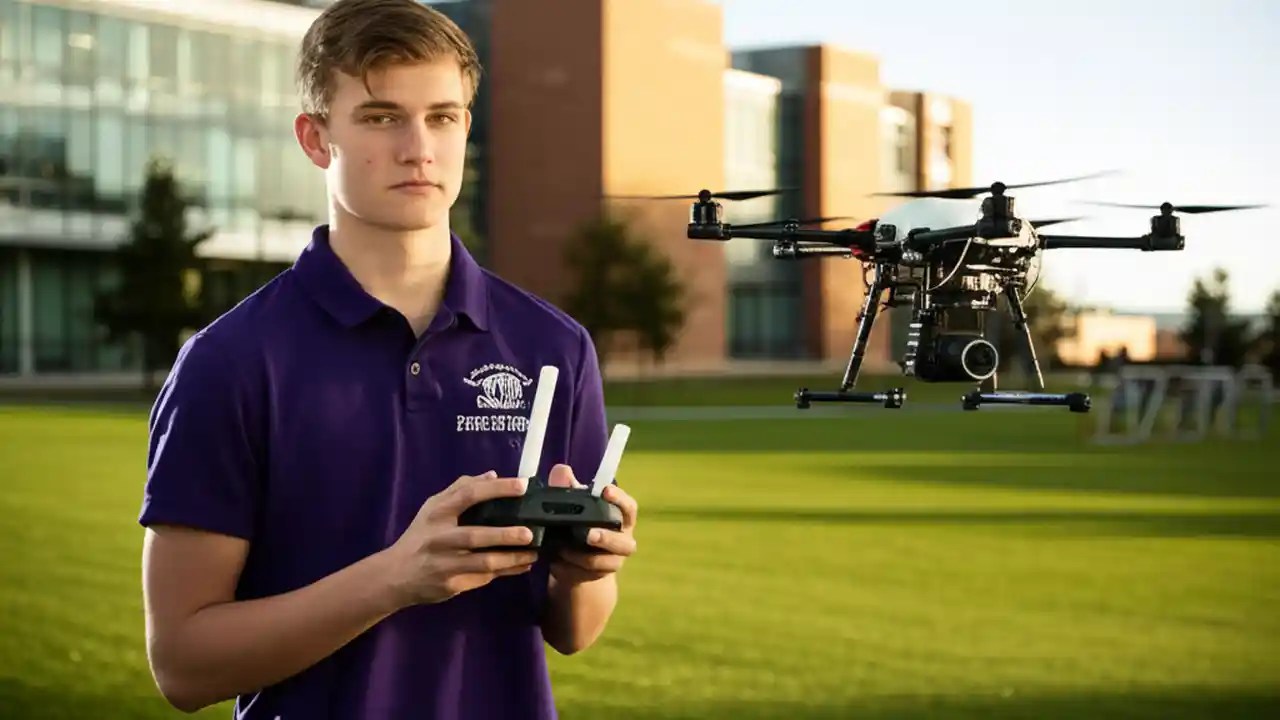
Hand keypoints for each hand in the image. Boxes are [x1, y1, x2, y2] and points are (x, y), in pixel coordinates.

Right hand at [383, 471, 538, 608]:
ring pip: (483, 562)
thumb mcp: (433, 508)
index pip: (468, 495)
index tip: (522, 486)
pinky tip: (523, 565)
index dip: (496, 489)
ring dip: (511, 558)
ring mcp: (446, 564)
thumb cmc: (420, 536)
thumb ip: (461, 489)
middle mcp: (440, 538)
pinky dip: (506, 571)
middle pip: (475, 535)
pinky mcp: (452, 584)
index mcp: (437, 513)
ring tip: (533, 553)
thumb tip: (492, 475)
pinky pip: (484, 578)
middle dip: (504, 535)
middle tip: (529, 533)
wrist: (396, 575)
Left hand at [545, 464, 637, 585]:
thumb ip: (566, 487)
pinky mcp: (599, 576)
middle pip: (623, 542)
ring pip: (607, 561)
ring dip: (585, 557)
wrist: (575, 559)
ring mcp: (614, 560)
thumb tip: (560, 470)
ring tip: (564, 549)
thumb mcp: (572, 504)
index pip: (628, 507)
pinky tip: (558, 560)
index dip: (620, 499)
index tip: (605, 490)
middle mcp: (623, 539)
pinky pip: (588, 574)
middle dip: (606, 538)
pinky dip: (572, 567)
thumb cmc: (578, 523)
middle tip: (588, 534)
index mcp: (620, 517)